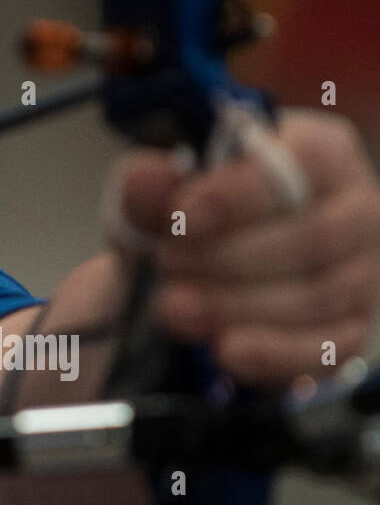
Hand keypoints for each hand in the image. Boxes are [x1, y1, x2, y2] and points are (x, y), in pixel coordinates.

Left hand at [112, 110, 379, 388]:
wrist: (203, 265)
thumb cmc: (195, 213)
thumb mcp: (165, 190)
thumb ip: (151, 185)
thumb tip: (145, 179)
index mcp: (320, 152)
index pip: (302, 162)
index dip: (239, 194)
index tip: (182, 217)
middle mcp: (355, 208)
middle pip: (311, 236)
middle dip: (227, 257)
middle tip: (165, 264)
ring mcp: (362, 271)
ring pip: (316, 295)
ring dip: (237, 305)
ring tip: (173, 307)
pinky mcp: (352, 327)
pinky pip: (325, 347)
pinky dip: (272, 352)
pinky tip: (225, 350)